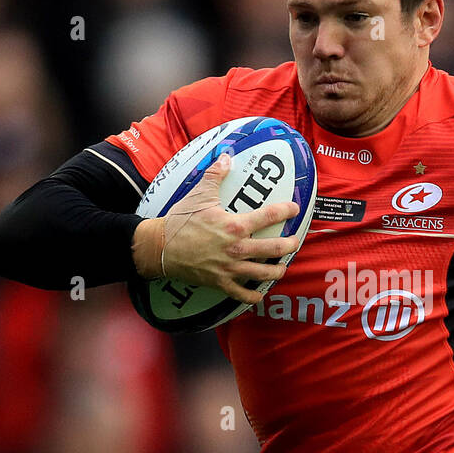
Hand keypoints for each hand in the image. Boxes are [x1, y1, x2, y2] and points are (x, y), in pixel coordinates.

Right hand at [132, 152, 300, 302]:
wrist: (159, 247)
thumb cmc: (180, 220)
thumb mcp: (199, 194)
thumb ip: (215, 174)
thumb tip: (226, 156)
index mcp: (235, 225)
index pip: (270, 216)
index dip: (286, 211)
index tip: (294, 209)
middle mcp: (237, 249)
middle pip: (275, 249)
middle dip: (290, 245)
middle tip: (294, 241)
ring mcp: (230, 268)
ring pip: (265, 273)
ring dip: (278, 270)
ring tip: (282, 266)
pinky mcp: (220, 283)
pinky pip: (242, 294)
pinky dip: (253, 296)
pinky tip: (259, 293)